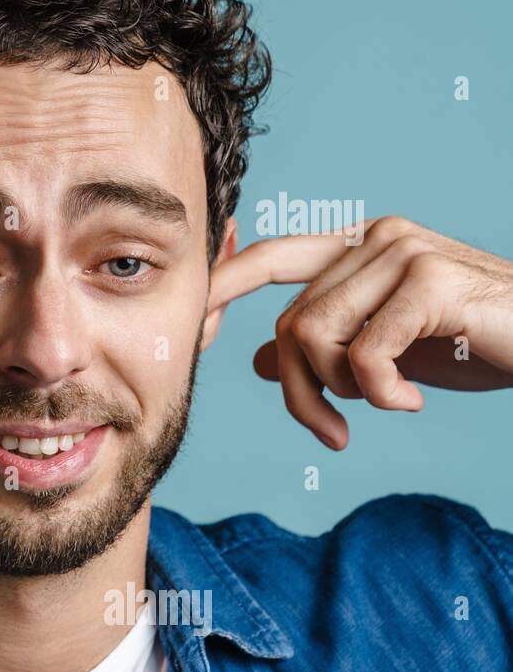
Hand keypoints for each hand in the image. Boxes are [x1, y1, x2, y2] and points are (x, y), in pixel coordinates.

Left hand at [206, 215, 512, 448]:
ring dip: (338, 392)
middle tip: (330, 433)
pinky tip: (410, 402)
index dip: (222, 288)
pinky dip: (379, 393)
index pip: (270, 259)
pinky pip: (363, 352)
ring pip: (313, 335)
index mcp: (358, 248)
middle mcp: (374, 238)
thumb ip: (326, 344)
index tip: (196, 328)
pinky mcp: (430, 281)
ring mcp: (401, 253)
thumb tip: (253, 358)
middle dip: (297, 389)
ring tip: (386, 405)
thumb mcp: (386, 349)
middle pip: (288, 321)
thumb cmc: (474, 344)